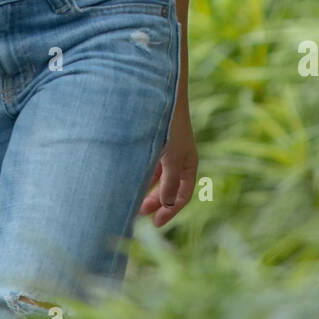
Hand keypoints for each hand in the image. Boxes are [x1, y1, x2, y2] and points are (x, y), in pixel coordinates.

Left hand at [138, 106, 196, 226]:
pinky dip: (141, 174)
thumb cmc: (169, 126)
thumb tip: (166, 205)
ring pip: (157, 176)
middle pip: (169, 187)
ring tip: (131, 199)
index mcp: (189, 162)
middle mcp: (179, 157)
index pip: (183, 194)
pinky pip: (148, 163)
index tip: (155, 224)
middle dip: (156, 201)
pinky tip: (129, 179)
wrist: (161, 95)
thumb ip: (169, 183)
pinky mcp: (153, 139)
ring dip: (147, 189)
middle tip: (139, 213)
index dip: (170, 210)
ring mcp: (166, 148)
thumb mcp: (171, 158)